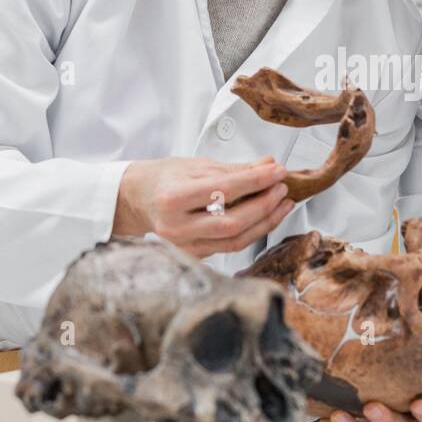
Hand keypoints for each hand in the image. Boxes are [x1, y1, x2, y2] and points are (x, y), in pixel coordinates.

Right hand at [112, 155, 294, 256]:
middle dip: (264, 205)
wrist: (139, 199)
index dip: (256, 181)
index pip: (224, 190)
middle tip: (282, 188)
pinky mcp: (192, 255)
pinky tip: (264, 217)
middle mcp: (176, 226)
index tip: (277, 172)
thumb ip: (235, 169)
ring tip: (282, 204)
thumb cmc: (165, 179)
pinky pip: (228, 247)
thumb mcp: (197, 165)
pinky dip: (251, 232)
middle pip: (232, 222)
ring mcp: (183, 245)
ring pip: (234, 240)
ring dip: (264, 222)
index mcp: (173, 198)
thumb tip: (269, 166)